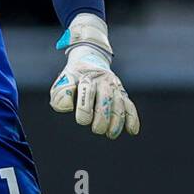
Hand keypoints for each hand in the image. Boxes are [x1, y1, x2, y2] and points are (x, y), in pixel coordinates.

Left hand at [50, 12, 138, 138]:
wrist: (91, 59)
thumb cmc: (74, 77)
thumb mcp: (64, 80)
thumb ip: (61, 93)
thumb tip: (66, 108)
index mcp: (87, 78)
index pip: (87, 92)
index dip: (85, 108)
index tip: (83, 121)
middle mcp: (103, 81)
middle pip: (106, 99)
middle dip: (103, 117)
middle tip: (97, 130)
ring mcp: (115, 87)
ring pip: (119, 104)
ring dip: (117, 121)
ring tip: (111, 134)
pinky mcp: (122, 93)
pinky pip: (129, 106)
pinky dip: (132, 118)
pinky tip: (132, 131)